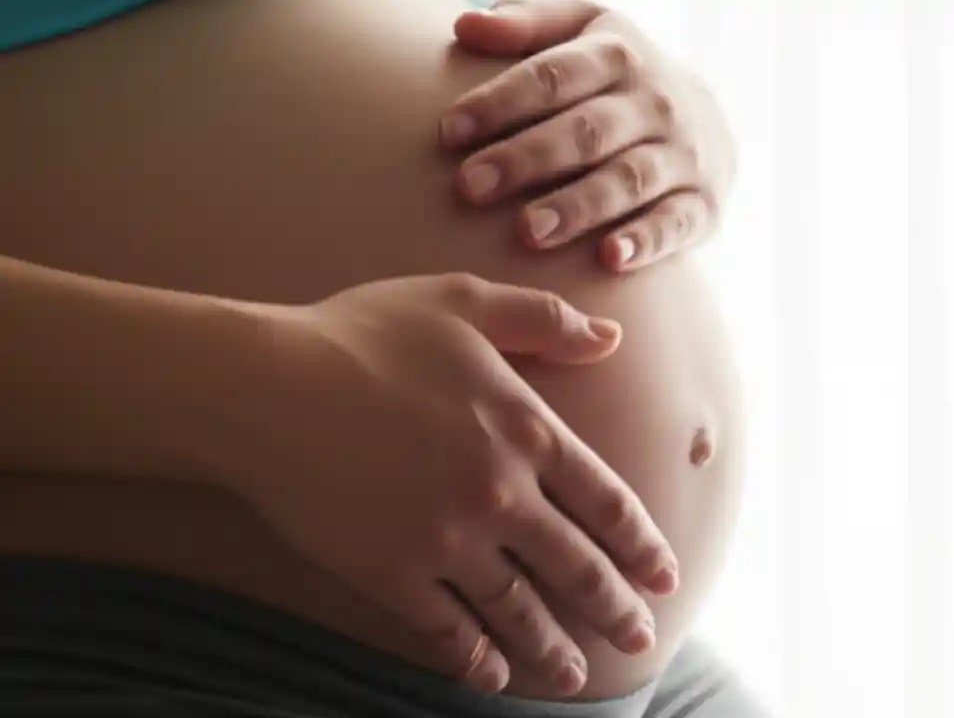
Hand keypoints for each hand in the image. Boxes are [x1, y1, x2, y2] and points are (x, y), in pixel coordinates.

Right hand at [228, 273, 678, 695]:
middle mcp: (500, 495)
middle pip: (577, 567)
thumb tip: (613, 338)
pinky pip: (447, 630)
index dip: (642, 544)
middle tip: (642, 637)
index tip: (665, 575)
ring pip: (519, 608)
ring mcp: (447, 541)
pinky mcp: (392, 575)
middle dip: (616, 608)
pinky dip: (474, 658)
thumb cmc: (362, 334)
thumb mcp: (462, 302)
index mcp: (526, 431)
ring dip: (554, 647)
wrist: (263, 387)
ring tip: (577, 676)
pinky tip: (491, 675)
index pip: (606, 501)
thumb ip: (544, 320)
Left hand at [440, 0, 735, 271]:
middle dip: (528, 159)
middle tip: (470, 188)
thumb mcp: (582, 31)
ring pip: (628, 180)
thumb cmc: (616, 78)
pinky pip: (676, 224)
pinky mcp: (703, 204)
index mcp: (619, 54)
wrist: (708, 119)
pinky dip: (646, 241)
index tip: (448, 132)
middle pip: (587, 130)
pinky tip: (609, 259)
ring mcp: (683, 155)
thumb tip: (465, 27)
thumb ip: (527, 24)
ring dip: (579, 206)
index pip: (554, 76)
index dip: (501, 102)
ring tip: (528, 234)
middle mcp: (655, 103)